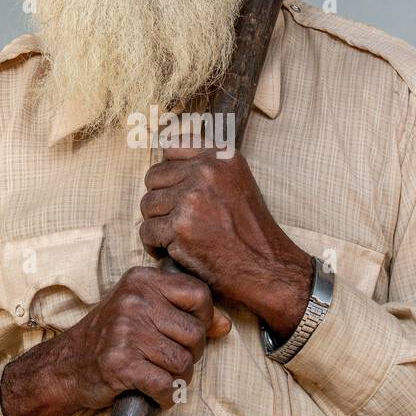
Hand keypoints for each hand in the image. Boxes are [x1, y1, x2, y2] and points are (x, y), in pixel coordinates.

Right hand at [0, 265, 230, 415]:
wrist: (66, 365)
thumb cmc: (111, 336)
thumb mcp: (144, 311)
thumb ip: (184, 312)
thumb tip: (224, 325)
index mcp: (142, 280)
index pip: (200, 294)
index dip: (205, 319)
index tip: (188, 332)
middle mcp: (134, 300)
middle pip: (195, 333)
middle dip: (190, 354)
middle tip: (169, 359)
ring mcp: (125, 331)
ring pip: (183, 362)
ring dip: (178, 378)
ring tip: (159, 375)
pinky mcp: (120, 363)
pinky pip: (166, 385)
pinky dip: (166, 396)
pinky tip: (154, 392)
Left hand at [139, 143, 313, 338]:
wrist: (267, 266)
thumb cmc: (250, 230)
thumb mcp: (238, 181)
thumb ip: (208, 166)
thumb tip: (166, 152)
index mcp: (221, 155)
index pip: (172, 148)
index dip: (169, 173)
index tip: (175, 190)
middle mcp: (206, 171)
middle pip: (154, 177)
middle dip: (160, 200)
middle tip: (174, 219)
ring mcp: (192, 198)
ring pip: (148, 205)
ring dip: (157, 223)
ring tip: (174, 236)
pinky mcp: (181, 227)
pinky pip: (147, 231)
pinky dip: (155, 245)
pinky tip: (171, 250)